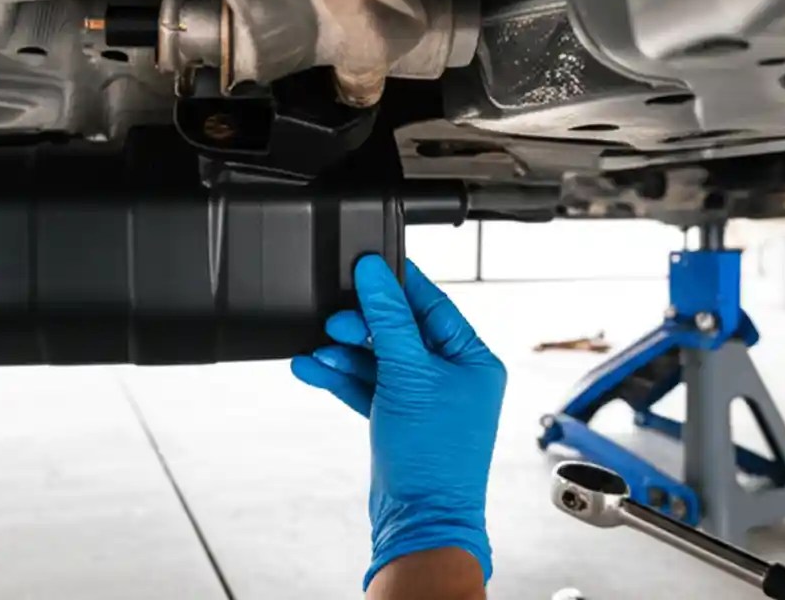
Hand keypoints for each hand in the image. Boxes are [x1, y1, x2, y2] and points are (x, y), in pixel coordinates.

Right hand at [291, 257, 505, 588]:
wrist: (419, 521)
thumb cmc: (434, 457)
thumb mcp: (407, 374)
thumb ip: (388, 319)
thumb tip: (374, 272)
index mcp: (472, 359)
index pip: (432, 304)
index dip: (398, 283)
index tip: (366, 263)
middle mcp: (452, 377)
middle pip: (400, 330)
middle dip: (363, 324)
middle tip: (334, 319)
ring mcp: (424, 400)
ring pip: (378, 359)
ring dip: (345, 352)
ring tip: (317, 348)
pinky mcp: (398, 420)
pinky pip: (365, 386)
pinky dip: (340, 377)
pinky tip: (312, 367)